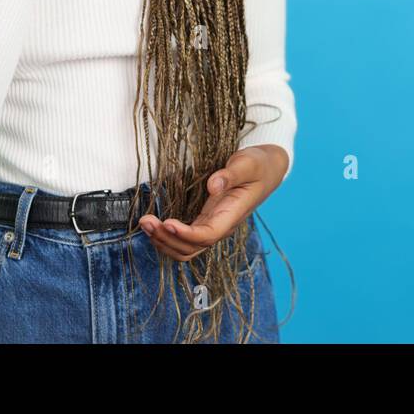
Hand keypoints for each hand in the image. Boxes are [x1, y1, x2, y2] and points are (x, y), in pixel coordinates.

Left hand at [139, 145, 288, 260]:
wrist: (267, 169)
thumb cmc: (259, 165)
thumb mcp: (248, 163)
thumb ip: (231, 174)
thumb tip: (213, 185)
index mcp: (232, 215)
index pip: (208, 235)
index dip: (186, 234)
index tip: (167, 222)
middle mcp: (221, 226)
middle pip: (191, 248)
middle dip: (167, 239)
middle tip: (146, 220)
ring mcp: (212, 226)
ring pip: (185, 249)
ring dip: (163, 242)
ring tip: (145, 223)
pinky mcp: (205, 221)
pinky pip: (184, 240)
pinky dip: (166, 237)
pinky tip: (153, 225)